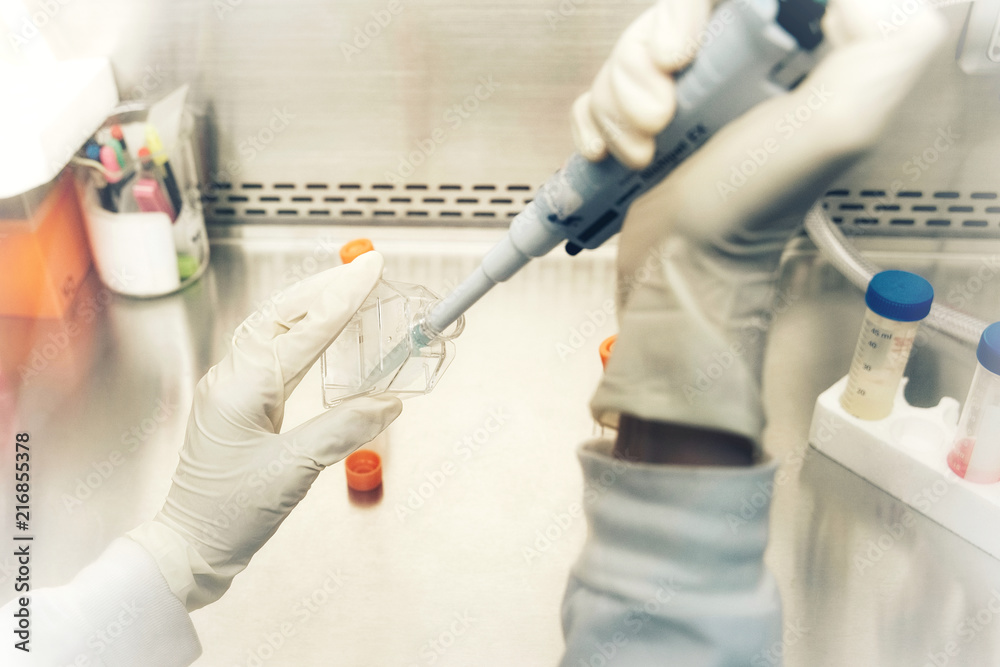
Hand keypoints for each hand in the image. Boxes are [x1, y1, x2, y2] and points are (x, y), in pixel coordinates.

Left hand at [129, 252, 401, 609]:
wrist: (189, 547)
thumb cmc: (229, 514)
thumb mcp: (293, 472)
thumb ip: (342, 429)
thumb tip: (387, 404)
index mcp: (242, 388)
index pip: (303, 330)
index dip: (342, 298)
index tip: (370, 269)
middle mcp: (230, 379)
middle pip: (279, 315)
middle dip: (323, 287)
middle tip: (362, 267)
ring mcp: (229, 390)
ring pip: (271, 330)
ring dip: (309, 306)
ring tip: (345, 289)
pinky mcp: (235, 406)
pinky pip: (269, 354)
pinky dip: (299, 334)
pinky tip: (318, 335)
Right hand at [575, 0, 946, 457]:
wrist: (684, 273)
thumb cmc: (749, 215)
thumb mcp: (839, 127)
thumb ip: (879, 48)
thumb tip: (851, 1)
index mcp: (795, 53)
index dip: (694, 8)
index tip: (681, 54)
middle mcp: (744, 66)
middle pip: (675, 15)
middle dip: (646, 63)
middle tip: (661, 115)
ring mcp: (693, 94)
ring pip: (632, 51)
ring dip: (619, 101)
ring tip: (643, 151)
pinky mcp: (648, 119)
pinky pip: (602, 88)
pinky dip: (597, 120)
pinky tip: (613, 154)